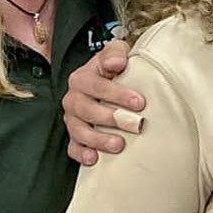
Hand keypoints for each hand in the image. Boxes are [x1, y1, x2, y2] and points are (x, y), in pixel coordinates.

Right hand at [64, 38, 141, 165]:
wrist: (107, 82)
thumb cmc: (113, 69)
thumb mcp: (115, 52)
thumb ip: (115, 52)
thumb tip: (117, 62)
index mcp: (82, 78)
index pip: (97, 85)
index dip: (118, 94)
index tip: (140, 102)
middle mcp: (74, 99)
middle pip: (87, 110)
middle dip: (111, 118)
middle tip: (135, 125)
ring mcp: (73, 119)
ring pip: (79, 130)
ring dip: (98, 139)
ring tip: (118, 144)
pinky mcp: (75, 136)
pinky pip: (73, 147)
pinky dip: (81, 154)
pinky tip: (94, 159)